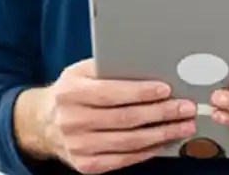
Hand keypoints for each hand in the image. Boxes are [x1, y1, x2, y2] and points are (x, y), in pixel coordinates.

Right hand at [32, 59, 197, 173]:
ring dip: (161, 134)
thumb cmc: (72, 92)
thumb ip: (109, 68)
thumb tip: (150, 64)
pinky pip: (123, 159)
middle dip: (161, 113)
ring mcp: (78, 146)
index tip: (167, 89)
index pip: (112, 93)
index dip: (141, 92)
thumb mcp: (82, 72)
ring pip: (129, 142)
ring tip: (183, 125)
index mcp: (71, 92)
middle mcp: (72, 121)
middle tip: (186, 108)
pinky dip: (147, 151)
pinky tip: (163, 141)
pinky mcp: (85, 165)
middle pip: (125, 119)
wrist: (42, 123)